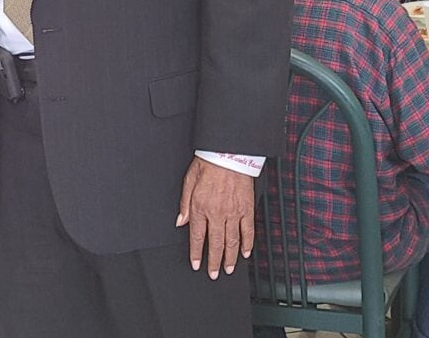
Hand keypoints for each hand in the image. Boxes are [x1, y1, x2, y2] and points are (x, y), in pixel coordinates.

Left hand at [177, 158, 255, 278]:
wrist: (229, 153)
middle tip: (214, 274)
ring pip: (232, 241)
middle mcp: (217, 213)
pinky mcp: (247, 208)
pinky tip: (245, 253)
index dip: (197, 254)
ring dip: (230, 258)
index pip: (198, 237)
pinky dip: (248, 243)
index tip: (196, 265)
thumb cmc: (208, 164)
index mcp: (200, 208)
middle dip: (214, 262)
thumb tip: (180, 222)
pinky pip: (248, 230)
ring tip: (229, 269)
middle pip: (216, 244)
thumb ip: (184, 205)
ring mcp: (234, 212)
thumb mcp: (188, 182)